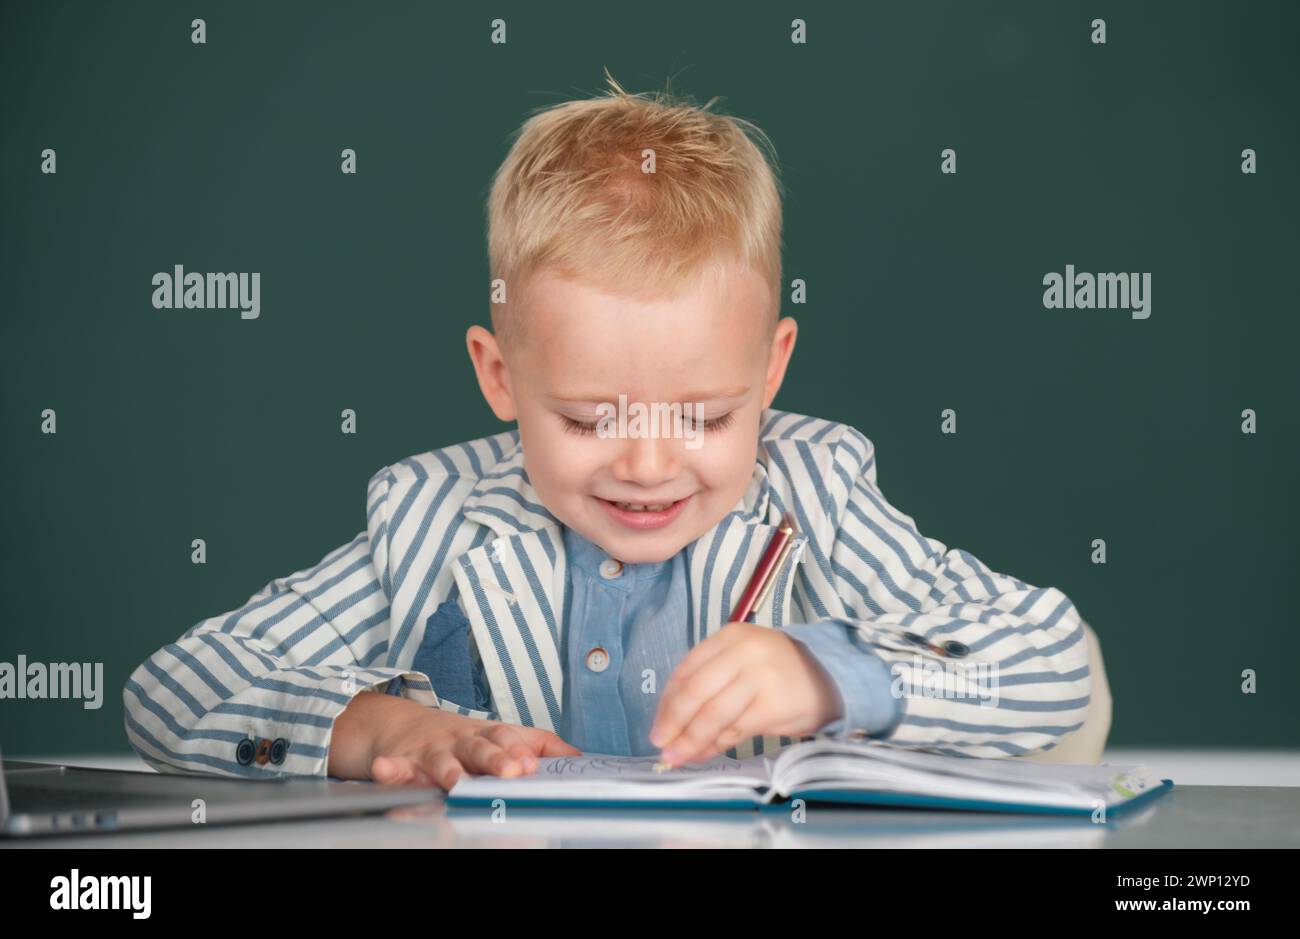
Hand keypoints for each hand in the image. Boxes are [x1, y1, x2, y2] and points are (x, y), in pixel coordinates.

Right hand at [328, 690, 580, 788]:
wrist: (407, 726)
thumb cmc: (466, 738)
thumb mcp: (502, 735)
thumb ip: (540, 744)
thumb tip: (579, 758)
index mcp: (489, 735)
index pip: (508, 737)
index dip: (519, 749)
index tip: (532, 764)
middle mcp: (462, 741)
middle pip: (480, 748)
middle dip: (495, 759)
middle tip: (510, 771)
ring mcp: (432, 752)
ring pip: (441, 761)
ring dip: (449, 770)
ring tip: (457, 782)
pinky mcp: (404, 764)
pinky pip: (395, 769)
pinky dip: (390, 770)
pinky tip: (385, 770)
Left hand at [648, 621, 842, 766]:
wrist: (831, 678)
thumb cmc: (780, 673)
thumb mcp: (743, 662)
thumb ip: (711, 681)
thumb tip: (672, 720)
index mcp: (730, 637)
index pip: (686, 670)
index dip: (667, 702)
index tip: (657, 726)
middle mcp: (743, 652)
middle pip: (695, 691)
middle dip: (673, 722)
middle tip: (660, 745)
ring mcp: (759, 676)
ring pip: (712, 713)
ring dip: (691, 740)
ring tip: (676, 757)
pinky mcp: (772, 704)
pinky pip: (734, 729)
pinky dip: (715, 745)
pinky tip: (704, 753)